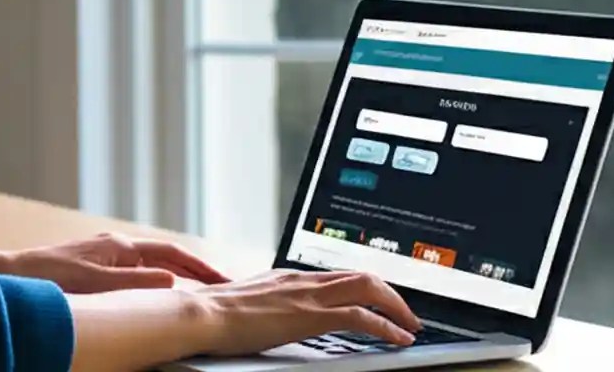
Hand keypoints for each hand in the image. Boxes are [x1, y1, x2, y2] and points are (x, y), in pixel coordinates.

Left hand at [4, 232, 230, 292]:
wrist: (16, 274)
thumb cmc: (52, 279)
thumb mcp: (99, 286)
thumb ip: (137, 285)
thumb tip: (174, 283)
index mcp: (122, 248)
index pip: (173, 255)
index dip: (202, 268)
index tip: (226, 281)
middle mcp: (118, 247)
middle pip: (168, 258)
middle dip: (197, 271)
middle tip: (224, 287)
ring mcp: (107, 255)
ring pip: (154, 265)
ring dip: (179, 276)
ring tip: (201, 292)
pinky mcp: (97, 266)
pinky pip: (138, 273)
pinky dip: (157, 282)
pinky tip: (159, 295)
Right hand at [190, 269, 421, 353]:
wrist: (202, 315)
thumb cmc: (214, 315)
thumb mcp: (248, 305)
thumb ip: (267, 306)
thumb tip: (270, 316)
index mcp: (289, 277)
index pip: (339, 274)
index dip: (366, 287)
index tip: (380, 302)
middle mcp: (302, 279)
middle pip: (361, 275)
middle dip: (391, 294)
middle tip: (406, 315)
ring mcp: (307, 295)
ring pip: (368, 288)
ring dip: (396, 307)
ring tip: (410, 326)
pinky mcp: (309, 315)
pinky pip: (360, 317)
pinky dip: (386, 327)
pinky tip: (398, 340)